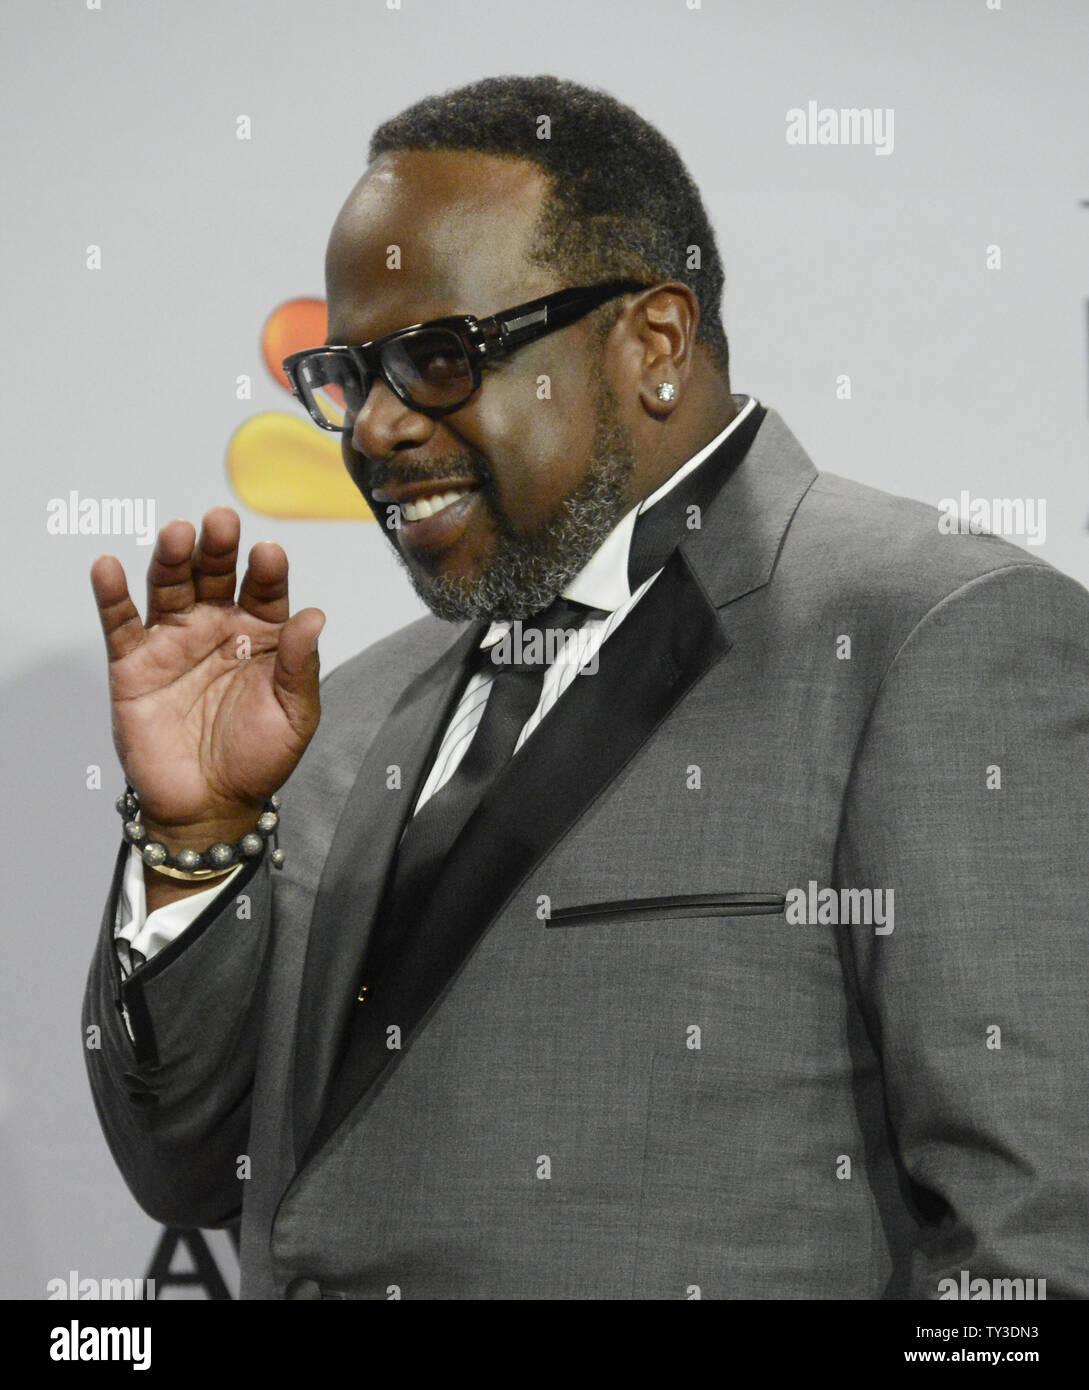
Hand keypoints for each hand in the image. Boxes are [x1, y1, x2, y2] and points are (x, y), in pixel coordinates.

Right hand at [91, 507, 324, 844]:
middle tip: (220, 522)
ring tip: (177, 534)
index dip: (266, 570)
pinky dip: (111, 594)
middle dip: (217, 548)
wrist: (211, 807)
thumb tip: (314, 617)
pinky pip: (120, 623)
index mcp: (261, 634)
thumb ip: (301, 667)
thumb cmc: (259, 759)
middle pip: (215, 576)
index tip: (268, 554)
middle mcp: (216, 627)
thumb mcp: (295, 716)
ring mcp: (173, 640)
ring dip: (171, 558)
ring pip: (169, 587)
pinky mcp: (134, 663)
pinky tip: (109, 567)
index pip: (264, 590)